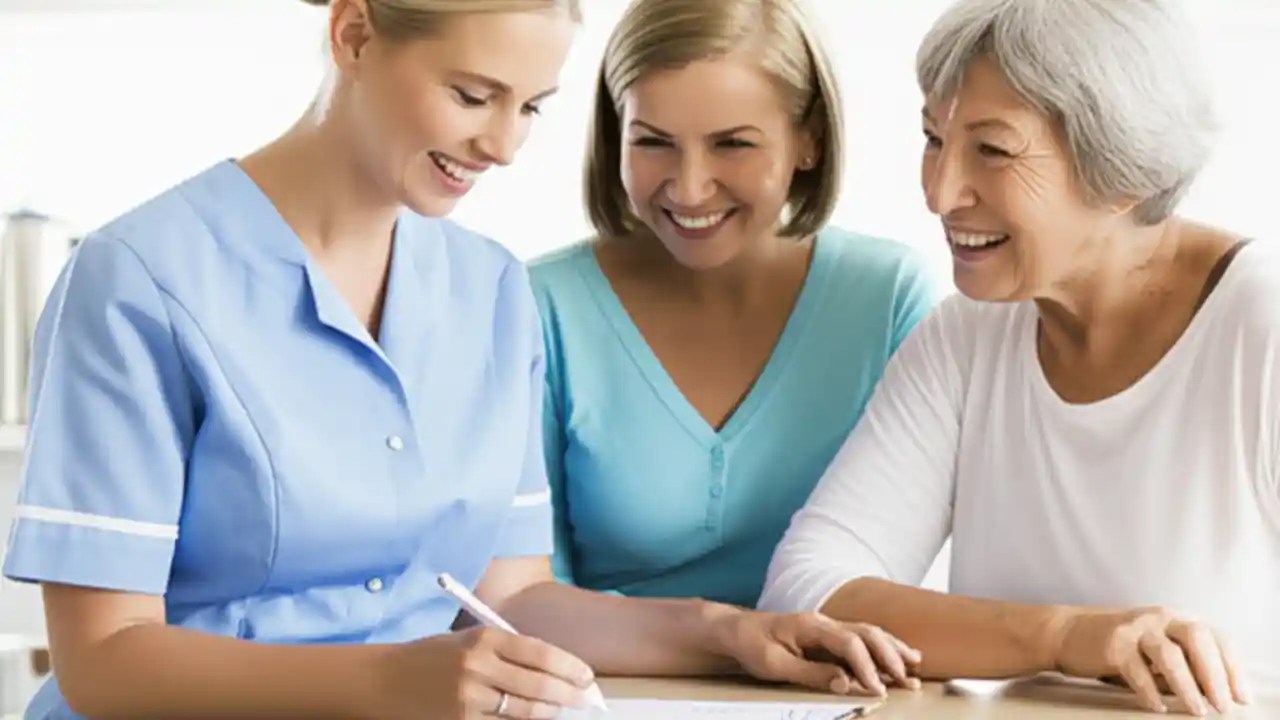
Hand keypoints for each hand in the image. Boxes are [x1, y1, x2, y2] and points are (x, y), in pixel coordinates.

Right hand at [371, 627, 595, 719]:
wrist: (384, 680)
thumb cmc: (431, 656)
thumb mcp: (467, 639)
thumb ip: (505, 651)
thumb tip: (551, 668)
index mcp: (483, 638)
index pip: (539, 653)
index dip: (568, 666)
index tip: (586, 675)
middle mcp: (478, 666)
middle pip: (538, 685)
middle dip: (568, 694)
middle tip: (585, 698)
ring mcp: (469, 698)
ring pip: (524, 711)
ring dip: (550, 712)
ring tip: (562, 709)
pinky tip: (534, 719)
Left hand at [710, 609, 922, 696]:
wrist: (737, 629)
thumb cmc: (753, 645)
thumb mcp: (775, 665)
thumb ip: (811, 673)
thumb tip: (844, 681)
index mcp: (811, 625)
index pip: (849, 643)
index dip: (866, 667)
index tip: (878, 689)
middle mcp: (824, 621)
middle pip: (866, 633)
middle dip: (890, 657)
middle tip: (908, 680)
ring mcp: (827, 625)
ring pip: (869, 632)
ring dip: (893, 648)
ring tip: (915, 666)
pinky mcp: (828, 634)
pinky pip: (861, 637)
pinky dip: (883, 645)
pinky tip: (898, 654)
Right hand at [1054, 607, 1249, 714]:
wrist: (1068, 633)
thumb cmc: (1120, 646)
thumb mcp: (1157, 650)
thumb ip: (1183, 666)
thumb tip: (1214, 694)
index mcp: (1177, 618)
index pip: (1216, 638)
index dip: (1232, 668)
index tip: (1241, 696)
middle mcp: (1159, 618)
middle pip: (1198, 640)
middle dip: (1215, 675)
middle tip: (1223, 705)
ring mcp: (1135, 629)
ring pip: (1170, 655)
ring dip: (1188, 686)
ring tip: (1197, 711)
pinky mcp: (1113, 644)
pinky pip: (1137, 670)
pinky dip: (1150, 692)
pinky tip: (1157, 706)